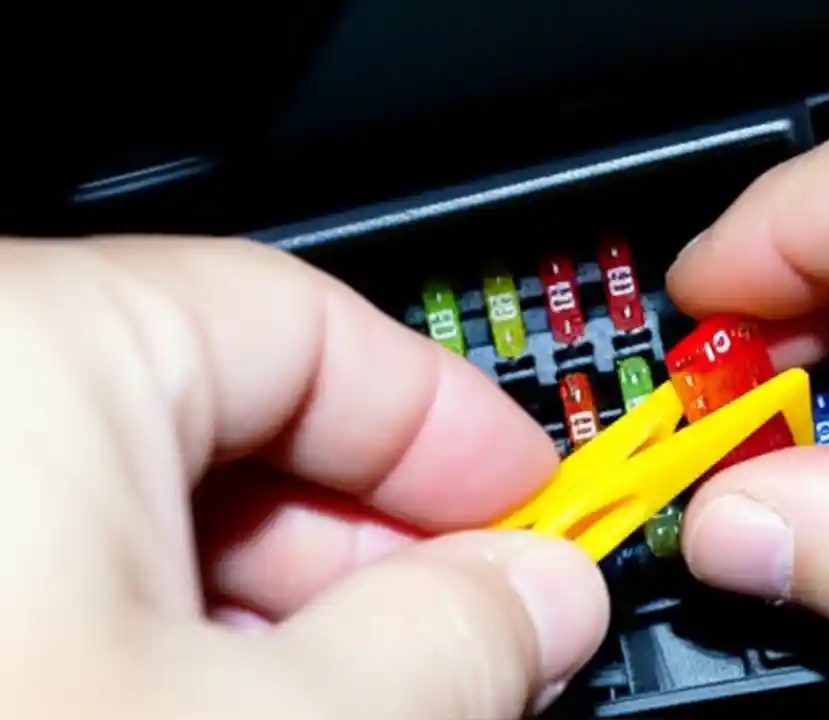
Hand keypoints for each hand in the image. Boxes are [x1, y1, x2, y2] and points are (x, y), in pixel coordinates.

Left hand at [0, 237, 607, 718]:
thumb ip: (444, 644)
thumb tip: (538, 594)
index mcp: (27, 352)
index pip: (304, 323)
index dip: (446, 423)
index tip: (529, 504)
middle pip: (228, 419)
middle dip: (367, 542)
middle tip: (469, 632)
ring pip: (140, 507)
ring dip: (270, 610)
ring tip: (355, 702)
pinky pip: (50, 563)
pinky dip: (156, 636)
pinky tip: (216, 711)